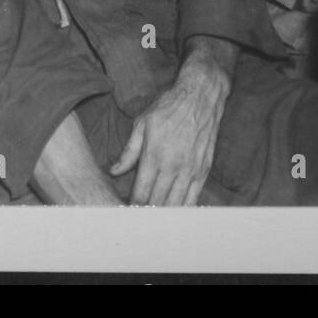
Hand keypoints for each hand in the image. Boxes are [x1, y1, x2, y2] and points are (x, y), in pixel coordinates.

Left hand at [109, 53, 229, 205]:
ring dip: (164, 215)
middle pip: (157, 203)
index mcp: (154, 155)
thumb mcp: (142, 124)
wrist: (200, 96)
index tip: (126, 211)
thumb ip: (128, 151)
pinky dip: (183, 210)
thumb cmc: (169, 107)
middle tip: (137, 220)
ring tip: (154, 221)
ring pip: (175, 205)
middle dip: (146, 214)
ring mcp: (190, 170)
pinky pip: (194, 199)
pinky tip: (175, 214)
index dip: (132, 207)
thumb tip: (114, 171)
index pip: (140, 193)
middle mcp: (172, 166)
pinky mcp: (203, 170)